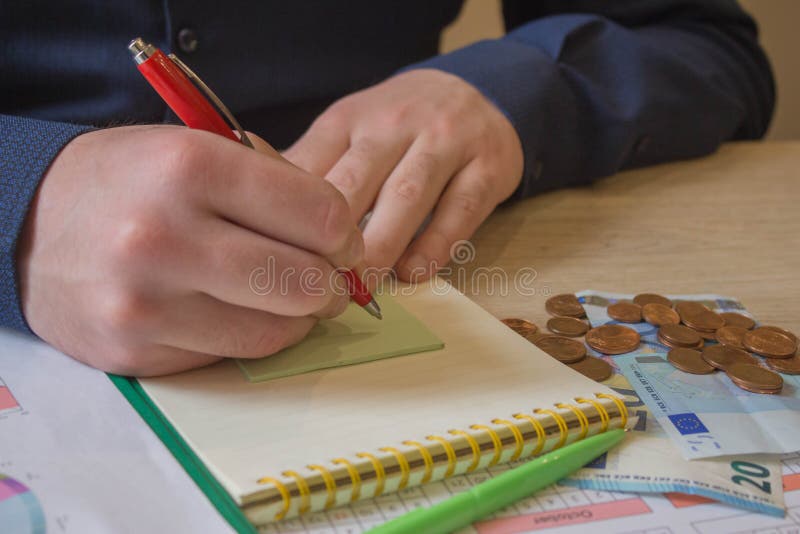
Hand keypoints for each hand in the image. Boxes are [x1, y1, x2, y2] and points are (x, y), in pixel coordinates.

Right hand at [17, 125, 362, 375]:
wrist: (29, 224)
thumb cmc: (131, 181)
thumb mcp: (198, 148)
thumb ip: (276, 185)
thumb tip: (344, 240)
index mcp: (191, 167)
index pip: (320, 216)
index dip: (344, 233)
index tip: (340, 240)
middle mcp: (164, 236)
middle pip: (305, 283)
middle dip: (330, 284)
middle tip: (324, 278)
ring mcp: (146, 302)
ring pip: (275, 331)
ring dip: (295, 317)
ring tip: (280, 294)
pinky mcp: (135, 351)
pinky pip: (231, 355)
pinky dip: (247, 335)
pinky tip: (231, 310)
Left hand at [284, 69, 523, 280]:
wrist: (475, 90)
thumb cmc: (397, 126)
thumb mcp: (349, 129)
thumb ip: (310, 168)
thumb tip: (253, 213)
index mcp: (348, 118)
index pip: (310, 165)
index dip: (288, 215)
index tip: (274, 260)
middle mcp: (394, 124)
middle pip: (355, 181)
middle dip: (331, 236)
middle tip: (315, 285)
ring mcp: (445, 141)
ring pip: (407, 194)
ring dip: (381, 244)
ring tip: (361, 288)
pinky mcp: (488, 165)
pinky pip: (461, 207)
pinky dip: (436, 243)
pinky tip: (415, 272)